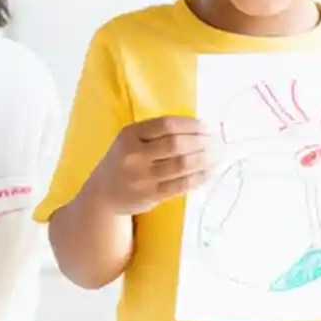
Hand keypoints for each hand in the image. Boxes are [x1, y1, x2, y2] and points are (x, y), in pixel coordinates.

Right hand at [85, 116, 213, 215]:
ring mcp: (141, 177)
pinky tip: (209, 172)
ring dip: (205, 159)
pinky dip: (199, 177)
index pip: (167, 124)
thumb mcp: (131, 140)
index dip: (191, 125)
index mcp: (129, 134)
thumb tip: (200, 129)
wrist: (103, 194)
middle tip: (218, 142)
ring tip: (217, 156)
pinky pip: (181, 185)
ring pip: (181, 165)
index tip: (207, 127)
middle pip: (176, 144)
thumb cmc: (124, 161)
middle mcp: (133, 154)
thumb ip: (157, 133)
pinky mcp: (150, 195)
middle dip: (202, 142)